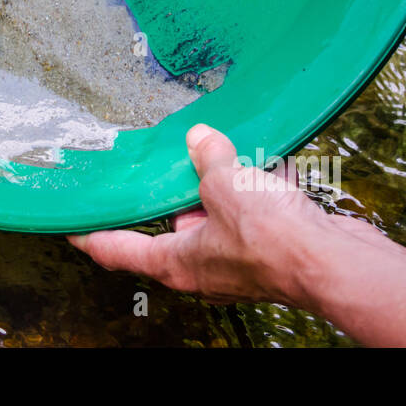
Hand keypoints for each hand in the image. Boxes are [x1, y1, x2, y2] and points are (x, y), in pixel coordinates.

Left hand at [68, 124, 384, 305]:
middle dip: (174, 189)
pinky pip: (255, 211)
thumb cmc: (274, 240)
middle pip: (173, 224)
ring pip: (218, 214)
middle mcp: (204, 266)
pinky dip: (258, 186)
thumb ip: (207, 160)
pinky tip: (267, 160)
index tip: (69, 227)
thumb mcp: (225, 185)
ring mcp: (239, 259)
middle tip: (165, 158)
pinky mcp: (271, 248)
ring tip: (222, 149)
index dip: (90, 237)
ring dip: (222, 183)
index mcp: (177, 262)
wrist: (336, 263)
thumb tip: (199, 139)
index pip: (117, 251)